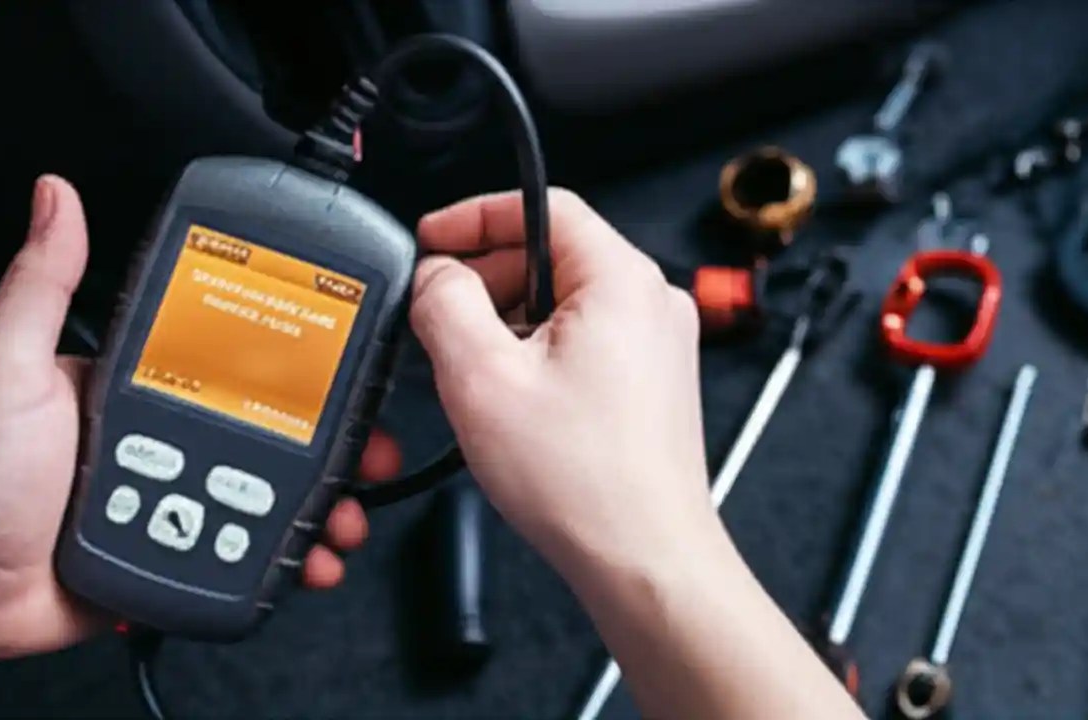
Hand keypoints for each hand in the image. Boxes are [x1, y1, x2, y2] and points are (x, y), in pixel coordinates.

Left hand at [0, 176, 397, 680]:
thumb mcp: (8, 364)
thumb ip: (42, 284)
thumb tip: (56, 197)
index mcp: (138, 384)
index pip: (233, 364)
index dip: (295, 368)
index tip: (340, 370)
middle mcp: (165, 436)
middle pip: (270, 433)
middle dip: (331, 446)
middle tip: (366, 453)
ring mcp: (175, 498)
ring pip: (268, 498)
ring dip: (319, 507)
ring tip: (344, 514)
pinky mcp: (175, 553)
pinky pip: (243, 554)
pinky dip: (284, 559)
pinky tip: (308, 558)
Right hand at [410, 189, 714, 577]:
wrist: (643, 558)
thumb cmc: (585, 482)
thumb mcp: (481, 378)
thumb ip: (444, 303)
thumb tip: (434, 274)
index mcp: (620, 281)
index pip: (540, 206)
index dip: (474, 216)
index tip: (433, 241)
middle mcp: (649, 304)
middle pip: (549, 255)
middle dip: (483, 279)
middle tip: (435, 317)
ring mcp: (654, 346)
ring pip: (560, 304)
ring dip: (504, 323)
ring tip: (465, 371)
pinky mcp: (647, 384)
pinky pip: (580, 343)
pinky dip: (533, 355)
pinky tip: (503, 398)